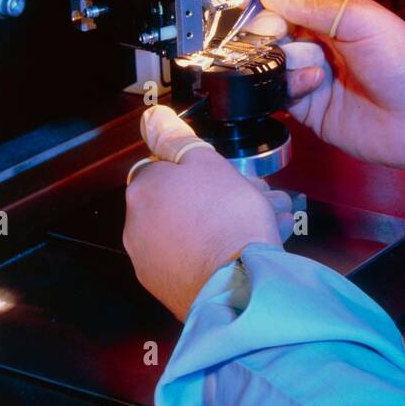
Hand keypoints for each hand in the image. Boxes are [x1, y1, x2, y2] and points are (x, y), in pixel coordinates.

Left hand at [123, 105, 290, 321]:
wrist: (239, 283)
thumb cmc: (226, 215)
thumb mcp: (205, 161)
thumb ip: (175, 138)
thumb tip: (150, 116)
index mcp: (143, 190)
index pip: (167, 167)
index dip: (200, 168)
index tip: (226, 174)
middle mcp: (136, 226)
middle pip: (181, 201)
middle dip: (219, 196)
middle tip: (257, 196)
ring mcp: (150, 262)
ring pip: (193, 231)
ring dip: (225, 223)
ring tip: (268, 221)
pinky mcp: (169, 289)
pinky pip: (196, 259)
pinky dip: (219, 251)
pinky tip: (252, 247)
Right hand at [237, 0, 404, 192]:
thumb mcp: (361, 21)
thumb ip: (313, 6)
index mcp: (334, 13)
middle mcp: (319, 41)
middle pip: (270, 27)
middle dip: (266, 29)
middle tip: (274, 34)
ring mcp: (312, 74)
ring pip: (271, 60)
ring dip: (282, 59)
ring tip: (310, 65)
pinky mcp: (308, 107)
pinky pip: (279, 92)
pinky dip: (288, 86)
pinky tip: (314, 85)